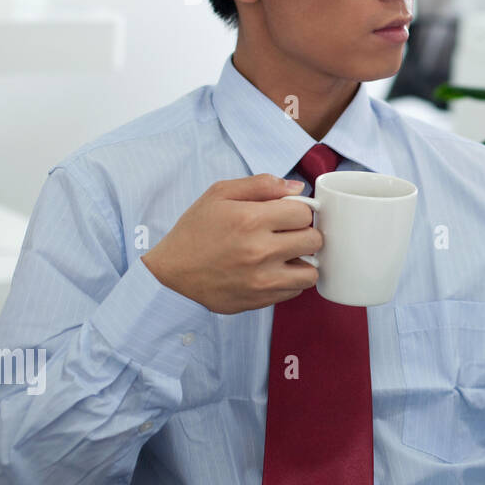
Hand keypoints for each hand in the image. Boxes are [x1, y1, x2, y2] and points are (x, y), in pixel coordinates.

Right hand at [141, 174, 321, 313]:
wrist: (171, 272)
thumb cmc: (196, 230)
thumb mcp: (219, 194)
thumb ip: (261, 184)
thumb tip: (297, 186)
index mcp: (250, 220)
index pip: (304, 213)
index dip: (298, 211)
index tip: (287, 215)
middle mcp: (260, 251)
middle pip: (314, 240)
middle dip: (305, 233)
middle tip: (288, 234)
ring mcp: (262, 280)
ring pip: (311, 271)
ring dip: (303, 261)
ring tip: (286, 255)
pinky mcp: (260, 300)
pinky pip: (295, 291)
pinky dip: (290, 281)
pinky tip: (273, 271)